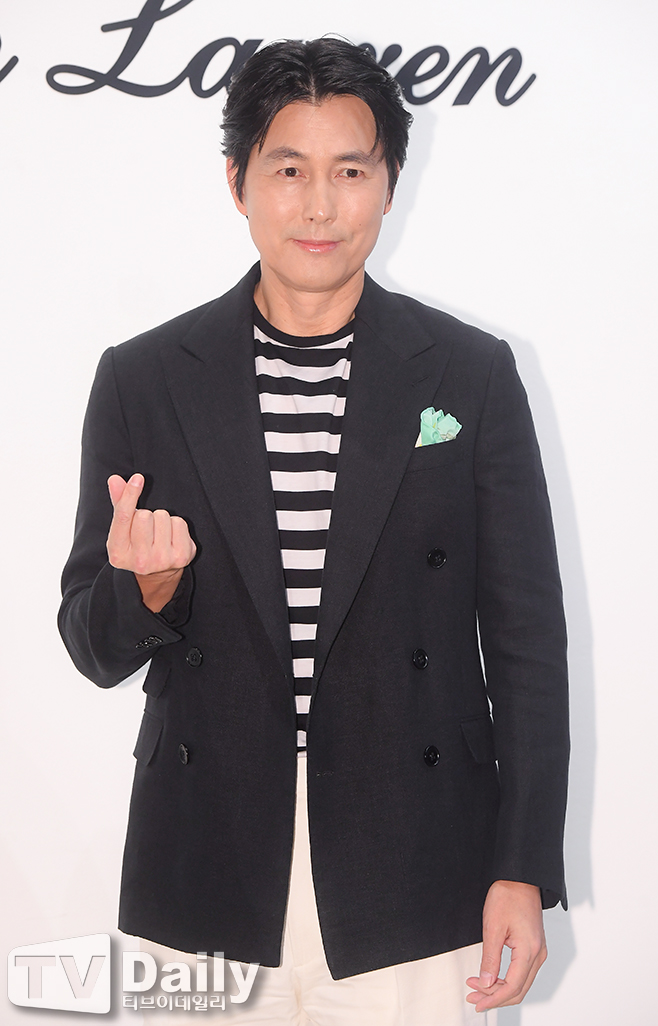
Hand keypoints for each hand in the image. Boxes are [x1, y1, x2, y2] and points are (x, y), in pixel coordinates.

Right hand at [106, 474, 196, 611]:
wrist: (155, 576)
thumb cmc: (136, 547)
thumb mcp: (122, 531)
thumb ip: (118, 504)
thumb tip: (115, 479)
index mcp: (118, 553)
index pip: (123, 517)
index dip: (130, 495)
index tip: (138, 478)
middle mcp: (139, 560)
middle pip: (144, 515)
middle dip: (146, 515)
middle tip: (146, 530)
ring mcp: (162, 560)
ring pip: (163, 516)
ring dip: (161, 520)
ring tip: (158, 535)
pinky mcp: (181, 557)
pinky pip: (179, 522)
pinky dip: (175, 526)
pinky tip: (170, 538)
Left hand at [465, 880, 546, 1011]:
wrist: (520, 878)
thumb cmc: (507, 896)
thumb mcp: (493, 927)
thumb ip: (490, 958)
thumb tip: (485, 982)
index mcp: (529, 950)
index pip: (512, 986)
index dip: (492, 997)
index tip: (476, 999)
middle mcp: (538, 954)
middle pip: (519, 989)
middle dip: (495, 998)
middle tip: (473, 998)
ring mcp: (538, 951)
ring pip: (521, 983)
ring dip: (500, 990)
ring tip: (478, 989)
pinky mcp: (534, 947)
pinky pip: (523, 973)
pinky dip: (507, 980)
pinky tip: (492, 979)